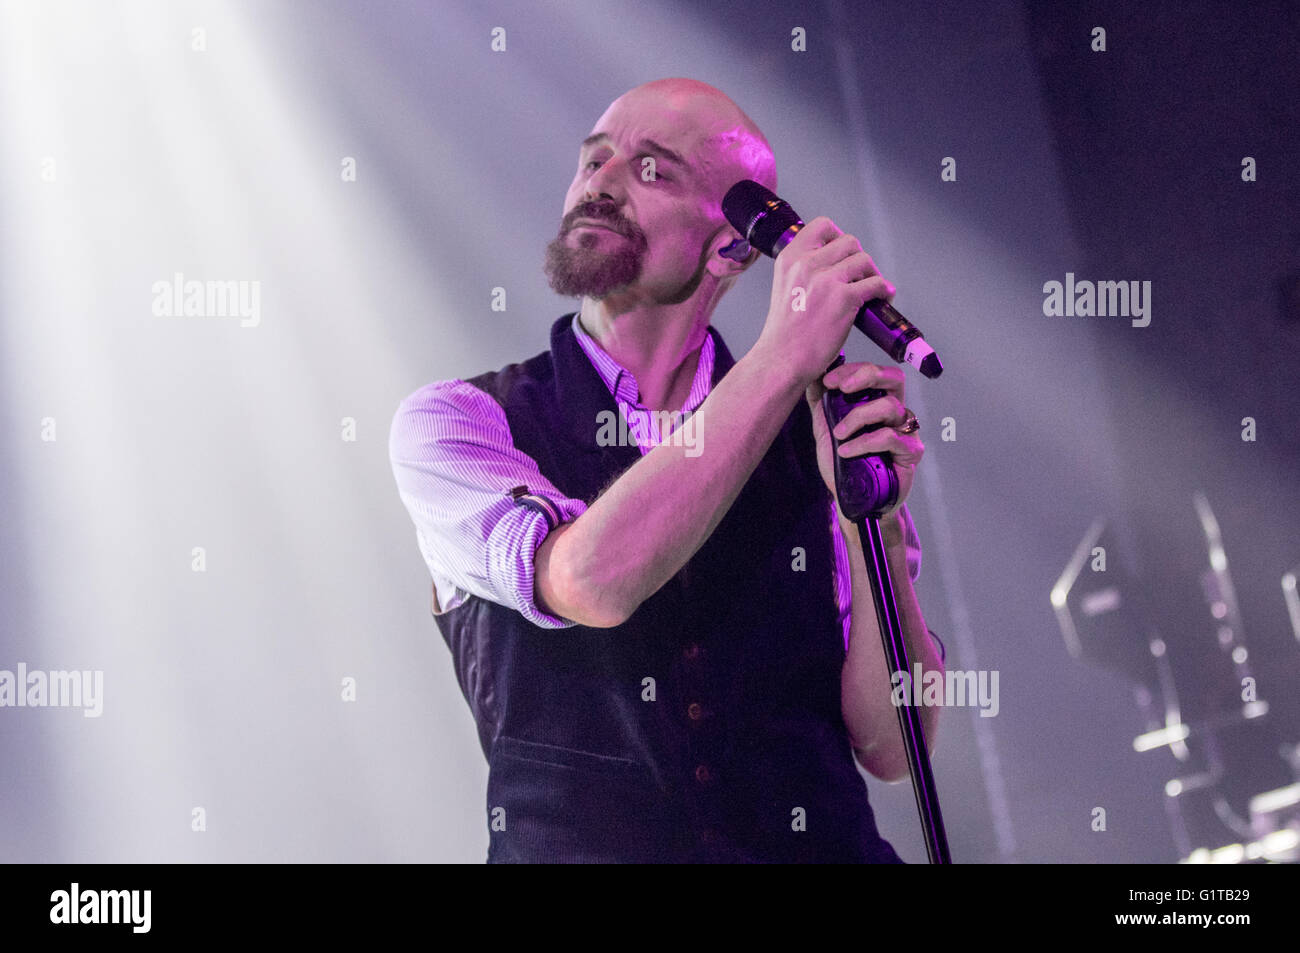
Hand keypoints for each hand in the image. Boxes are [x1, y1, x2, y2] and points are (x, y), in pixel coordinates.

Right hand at [751, 216, 895, 387]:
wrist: (782, 360)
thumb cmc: (785, 332)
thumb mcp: (784, 287)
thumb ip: (802, 270)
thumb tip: (833, 260)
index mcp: (789, 258)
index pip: (822, 225)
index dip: (838, 236)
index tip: (843, 253)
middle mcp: (806, 264)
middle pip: (849, 242)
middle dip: (858, 258)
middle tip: (859, 276)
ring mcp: (825, 280)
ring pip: (864, 260)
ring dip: (872, 273)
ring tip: (870, 289)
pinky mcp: (844, 298)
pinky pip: (875, 283)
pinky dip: (883, 290)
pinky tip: (882, 297)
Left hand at [805, 359, 923, 522]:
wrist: (852, 500)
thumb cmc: (843, 465)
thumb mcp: (825, 429)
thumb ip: (821, 403)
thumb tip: (812, 374)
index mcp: (878, 402)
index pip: (875, 373)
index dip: (853, 370)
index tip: (828, 380)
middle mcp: (896, 413)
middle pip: (894, 378)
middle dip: (866, 375)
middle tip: (842, 388)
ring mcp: (906, 431)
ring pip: (889, 406)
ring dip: (858, 416)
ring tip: (839, 434)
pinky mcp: (911, 452)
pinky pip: (889, 437)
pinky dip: (864, 441)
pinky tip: (846, 451)